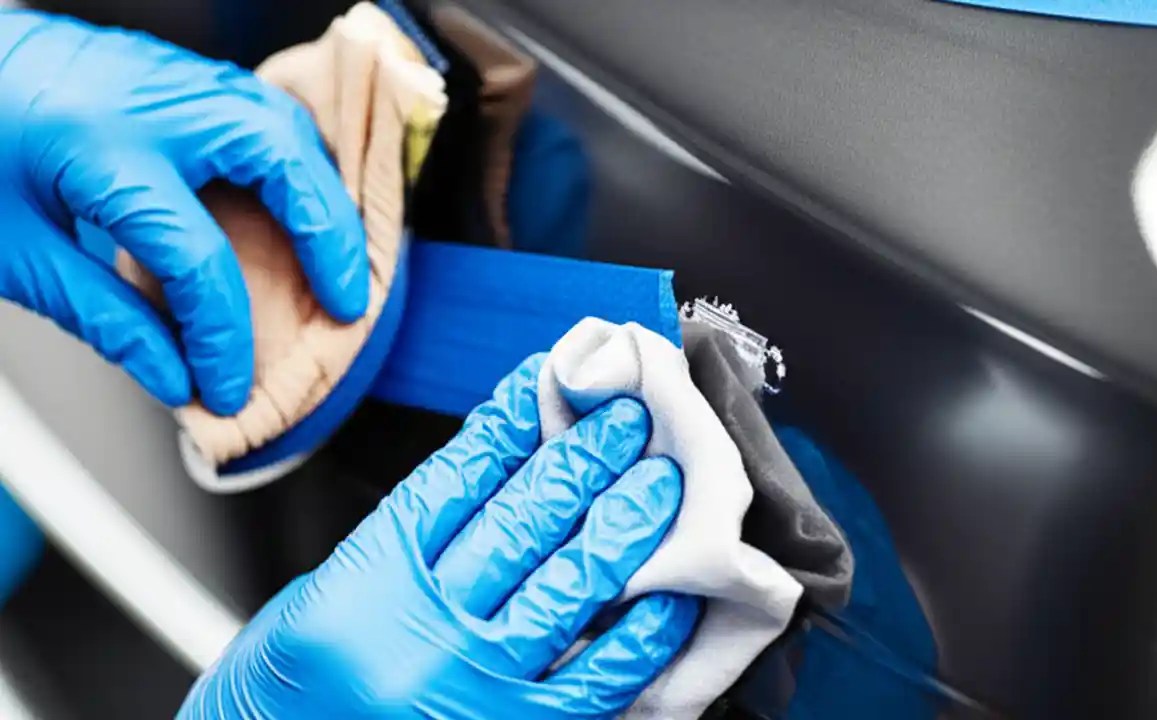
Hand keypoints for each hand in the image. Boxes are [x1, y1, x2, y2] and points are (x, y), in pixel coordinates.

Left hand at [0, 11, 367, 413]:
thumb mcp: (13, 254)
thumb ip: (103, 317)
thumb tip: (171, 373)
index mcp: (102, 154)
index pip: (199, 261)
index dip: (223, 340)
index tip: (225, 388)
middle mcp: (150, 105)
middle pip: (280, 161)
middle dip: (328, 238)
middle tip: (348, 302)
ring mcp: (167, 78)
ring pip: (283, 121)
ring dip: (323, 192)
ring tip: (337, 256)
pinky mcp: (171, 72)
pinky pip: (260, 108)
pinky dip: (296, 158)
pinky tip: (300, 199)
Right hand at [179, 355, 698, 718]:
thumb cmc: (288, 688)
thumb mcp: (325, 597)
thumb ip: (403, 545)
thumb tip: (488, 478)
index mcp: (369, 578)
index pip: (457, 479)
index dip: (511, 425)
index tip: (548, 383)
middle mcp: (422, 627)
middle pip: (522, 521)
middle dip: (583, 460)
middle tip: (628, 416)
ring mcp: (472, 683)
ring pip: (567, 587)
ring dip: (621, 525)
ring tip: (660, 481)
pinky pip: (593, 682)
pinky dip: (639, 637)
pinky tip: (670, 595)